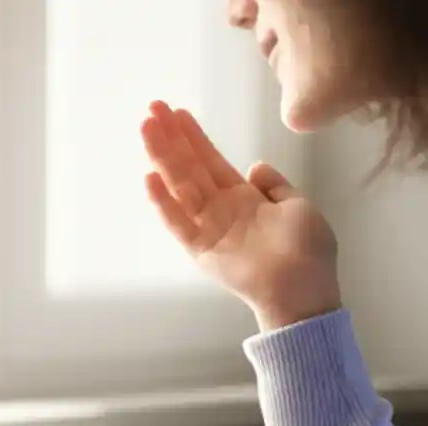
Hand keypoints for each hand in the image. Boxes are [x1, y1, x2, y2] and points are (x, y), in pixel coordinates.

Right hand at [141, 101, 340, 330]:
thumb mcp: (299, 207)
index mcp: (242, 197)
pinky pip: (177, 222)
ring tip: (146, 129)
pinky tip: (149, 177)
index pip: (210, 160)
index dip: (194, 136)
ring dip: (162, 157)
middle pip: (189, 166)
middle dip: (170, 137)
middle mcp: (219, 208)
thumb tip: (256, 166)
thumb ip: (275, 186)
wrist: (305, 289)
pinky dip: (163, 202)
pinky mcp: (200, 249)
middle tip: (151, 109)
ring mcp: (207, 227)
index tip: (176, 112)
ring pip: (179, 185)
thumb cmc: (307, 251)